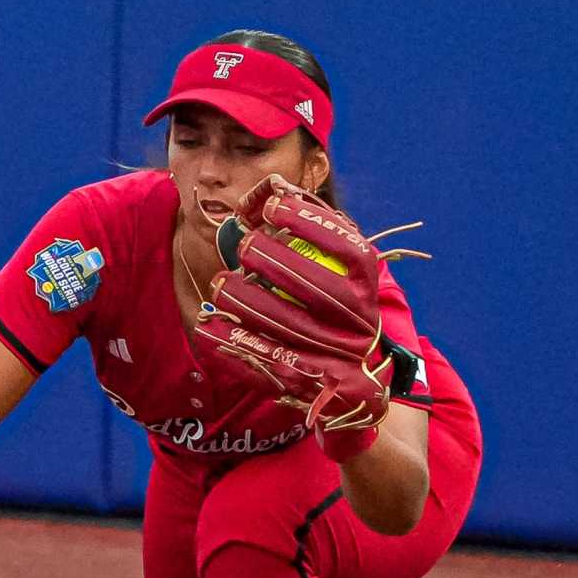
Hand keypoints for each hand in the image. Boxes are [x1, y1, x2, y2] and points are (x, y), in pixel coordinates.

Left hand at [197, 175, 421, 437]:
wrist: (355, 391)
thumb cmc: (330, 314)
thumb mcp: (331, 274)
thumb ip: (306, 232)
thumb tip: (270, 187)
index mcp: (368, 289)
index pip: (352, 251)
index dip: (314, 225)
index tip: (276, 205)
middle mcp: (361, 325)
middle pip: (323, 291)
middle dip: (280, 263)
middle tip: (243, 245)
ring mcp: (340, 359)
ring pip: (293, 330)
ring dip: (251, 304)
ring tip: (220, 285)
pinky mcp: (312, 387)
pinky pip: (270, 364)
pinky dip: (236, 345)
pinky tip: (208, 327)